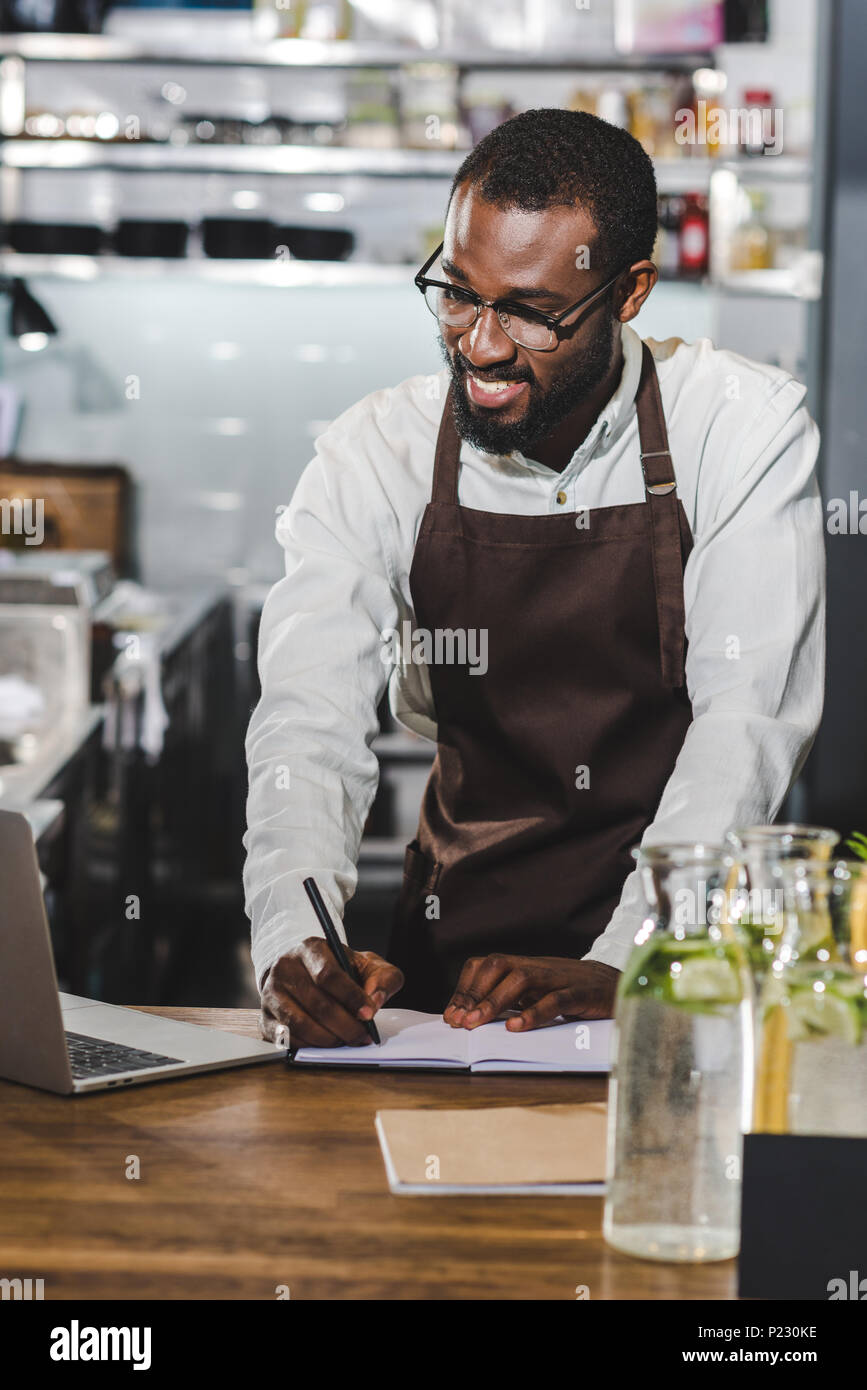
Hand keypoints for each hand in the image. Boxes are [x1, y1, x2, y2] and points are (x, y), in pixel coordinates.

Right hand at [260, 938, 402, 1047]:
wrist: (304, 971)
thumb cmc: (339, 969)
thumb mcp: (366, 964)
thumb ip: (383, 977)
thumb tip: (375, 1000)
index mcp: (310, 949)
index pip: (328, 975)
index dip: (351, 998)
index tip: (369, 1014)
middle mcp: (285, 968)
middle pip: (316, 1004)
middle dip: (345, 1026)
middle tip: (363, 1036)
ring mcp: (271, 994)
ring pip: (299, 1024)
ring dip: (328, 1039)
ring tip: (347, 1040)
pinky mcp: (265, 1017)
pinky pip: (287, 1039)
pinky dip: (310, 1046)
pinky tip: (327, 1042)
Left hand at [443, 955, 619, 1031]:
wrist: (617, 984)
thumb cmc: (571, 990)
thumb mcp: (537, 992)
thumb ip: (511, 1000)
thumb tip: (473, 1017)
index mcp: (525, 966)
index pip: (485, 965)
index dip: (465, 988)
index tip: (451, 1016)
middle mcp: (538, 967)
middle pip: (497, 966)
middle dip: (473, 993)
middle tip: (459, 1022)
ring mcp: (559, 978)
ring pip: (521, 979)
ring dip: (494, 1001)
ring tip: (476, 1023)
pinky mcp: (580, 993)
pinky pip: (555, 999)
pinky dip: (534, 1012)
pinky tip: (516, 1027)